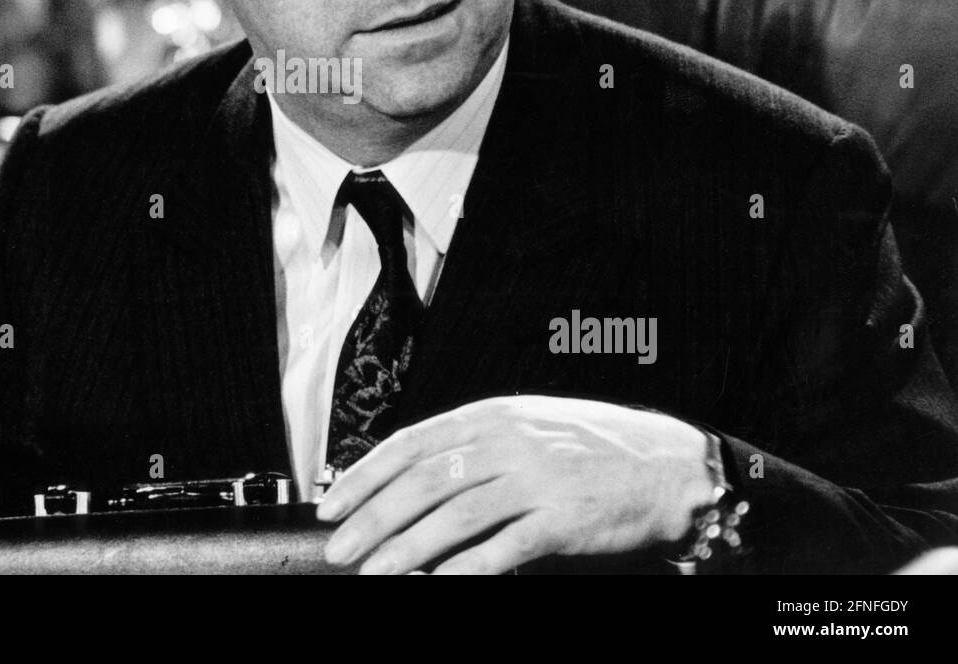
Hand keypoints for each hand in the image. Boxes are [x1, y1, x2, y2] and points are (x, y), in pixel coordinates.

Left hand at [316, 395, 713, 573]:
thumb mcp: (527, 427)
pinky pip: (501, 549)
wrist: (669, 465)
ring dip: (406, 550)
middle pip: (423, 482)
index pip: (411, 443)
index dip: (365, 476)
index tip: (332, 505)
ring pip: (453, 516)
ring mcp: (535, 480)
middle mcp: (507, 442)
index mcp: (491, 415)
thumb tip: (412, 473)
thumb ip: (474, 444)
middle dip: (373, 518)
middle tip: (339, 548)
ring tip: (373, 574)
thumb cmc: (592, 447)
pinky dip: (463, 570)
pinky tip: (434, 587)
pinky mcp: (562, 520)